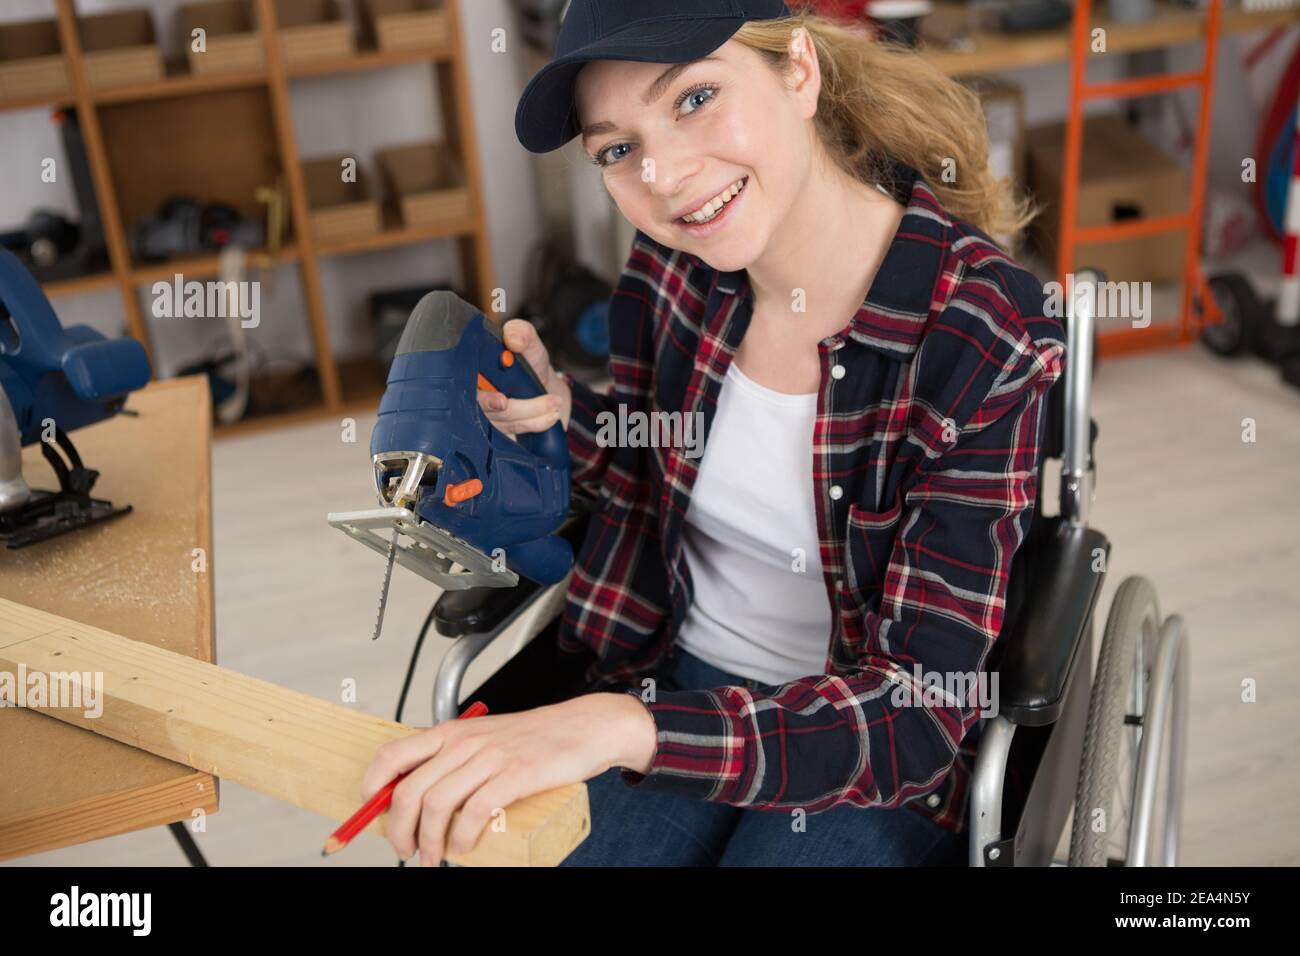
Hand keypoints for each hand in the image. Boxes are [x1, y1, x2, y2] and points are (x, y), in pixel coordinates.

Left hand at [360, 692, 656, 864]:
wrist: (583, 727)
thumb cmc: (534, 737)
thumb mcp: (484, 738)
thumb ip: (453, 759)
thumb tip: (418, 796)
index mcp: (451, 732)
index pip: (393, 756)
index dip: (372, 788)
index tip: (370, 812)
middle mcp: (464, 742)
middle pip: (408, 791)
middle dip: (397, 830)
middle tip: (403, 849)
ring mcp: (489, 758)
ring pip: (436, 805)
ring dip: (426, 841)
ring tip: (432, 856)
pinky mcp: (515, 775)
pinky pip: (474, 812)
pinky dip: (462, 838)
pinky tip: (463, 848)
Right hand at [479, 318, 573, 432]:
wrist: (541, 383)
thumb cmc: (529, 360)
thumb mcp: (528, 341)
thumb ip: (521, 332)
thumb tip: (513, 339)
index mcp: (473, 367)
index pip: (464, 384)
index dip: (481, 396)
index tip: (501, 400)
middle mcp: (474, 391)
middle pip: (484, 409)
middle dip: (515, 409)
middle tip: (545, 402)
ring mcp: (484, 413)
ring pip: (502, 421)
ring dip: (532, 414)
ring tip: (555, 403)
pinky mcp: (498, 427)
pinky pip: (513, 429)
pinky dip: (535, 424)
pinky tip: (550, 416)